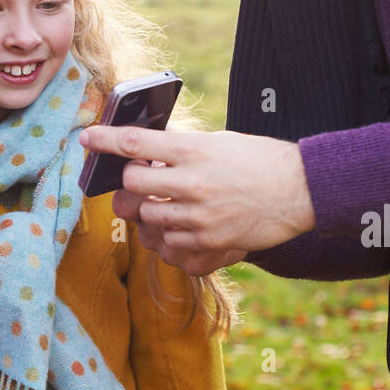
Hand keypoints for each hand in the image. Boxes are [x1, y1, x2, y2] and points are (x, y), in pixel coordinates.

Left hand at [83, 126, 314, 272]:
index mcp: (194, 150)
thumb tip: (142, 155)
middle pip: (131, 187)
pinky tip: (183, 230)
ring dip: (149, 214)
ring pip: (146, 221)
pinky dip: (170, 242)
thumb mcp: (218, 142)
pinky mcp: (210, 246)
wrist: (301, 191)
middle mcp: (193, 184)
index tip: (88, 138)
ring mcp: (200, 219)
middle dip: (129, 184)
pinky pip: (169, 251)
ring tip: (167, 205)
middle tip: (139, 182)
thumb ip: (180, 150)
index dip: (105, 140)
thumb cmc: (259, 160)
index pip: (135, 143)